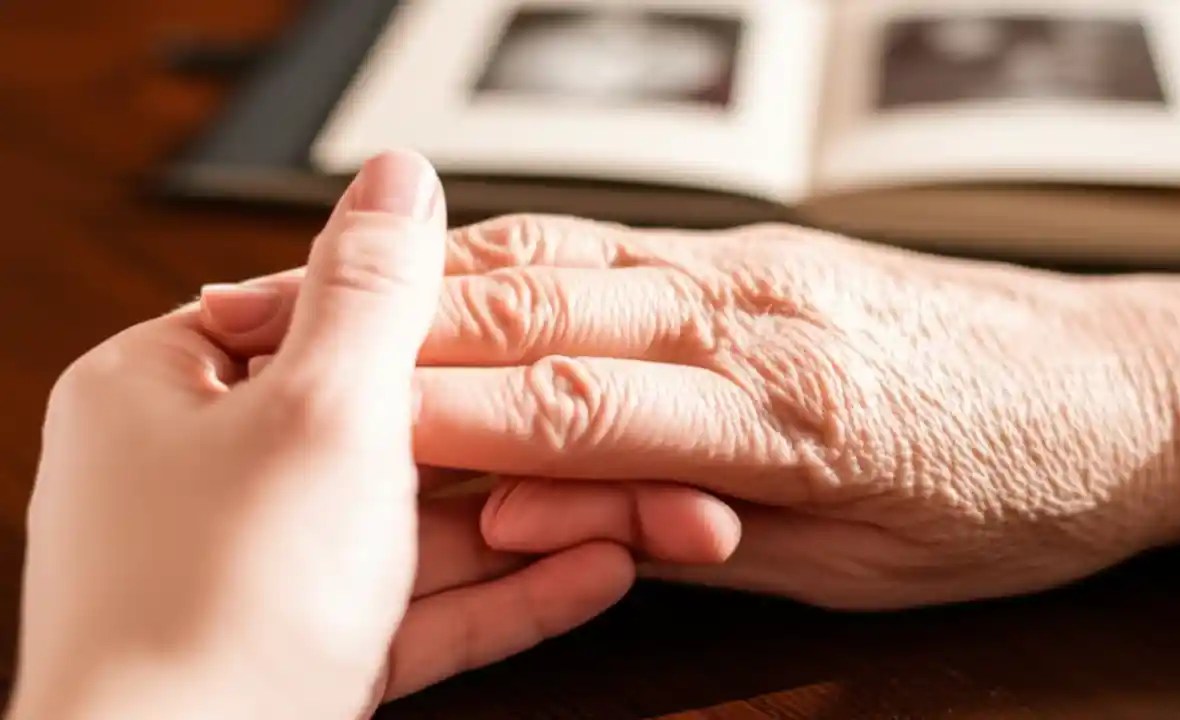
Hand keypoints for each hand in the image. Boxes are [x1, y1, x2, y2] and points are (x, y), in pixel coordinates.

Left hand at [8, 162, 733, 719]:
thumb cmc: (212, 612)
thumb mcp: (320, 412)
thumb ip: (376, 292)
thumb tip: (400, 176)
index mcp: (167, 394)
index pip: (322, 316)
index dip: (443, 315)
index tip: (543, 313)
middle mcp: (205, 479)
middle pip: (401, 433)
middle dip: (531, 440)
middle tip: (628, 424)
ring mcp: (260, 575)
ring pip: (424, 529)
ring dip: (542, 522)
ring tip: (655, 509)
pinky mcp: (306, 655)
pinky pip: (420, 606)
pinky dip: (506, 591)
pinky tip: (600, 568)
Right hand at [202, 215, 1179, 610]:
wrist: (1128, 388)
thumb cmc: (1015, 490)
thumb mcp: (868, 564)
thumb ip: (705, 526)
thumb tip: (565, 506)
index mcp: (792, 409)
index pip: (578, 405)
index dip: (448, 419)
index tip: (339, 429)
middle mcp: (761, 312)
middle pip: (547, 307)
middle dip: (399, 325)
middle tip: (278, 330)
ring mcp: (759, 265)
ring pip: (568, 253)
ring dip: (437, 272)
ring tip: (326, 282)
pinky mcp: (764, 248)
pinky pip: (618, 240)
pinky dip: (520, 249)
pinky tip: (456, 259)